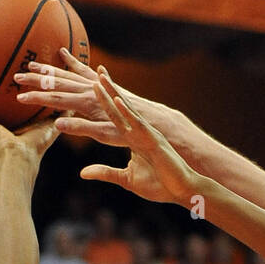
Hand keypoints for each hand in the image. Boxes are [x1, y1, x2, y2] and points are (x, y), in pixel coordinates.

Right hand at [16, 50, 131, 145]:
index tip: (19, 98)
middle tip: (16, 76)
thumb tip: (56, 124)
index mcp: (87, 103)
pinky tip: (64, 53)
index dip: (36, 99)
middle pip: (57, 82)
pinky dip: (73, 62)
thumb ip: (80, 128)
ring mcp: (96, 85)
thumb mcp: (104, 135)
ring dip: (49, 69)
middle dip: (36, 79)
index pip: (55, 100)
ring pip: (67, 74)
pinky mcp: (104, 84)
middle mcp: (90, 90)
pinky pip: (84, 71)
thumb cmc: (129, 132)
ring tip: (32, 63)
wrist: (151, 120)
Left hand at [78, 70, 200, 206]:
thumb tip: (82, 173)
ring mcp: (147, 134)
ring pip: (126, 110)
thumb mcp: (126, 180)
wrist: (182, 190)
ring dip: (113, 94)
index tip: (90, 86)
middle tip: (93, 73)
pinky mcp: (154, 140)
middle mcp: (138, 132)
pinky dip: (128, 112)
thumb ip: (104, 173)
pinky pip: (139, 124)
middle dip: (106, 90)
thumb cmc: (159, 186)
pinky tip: (118, 100)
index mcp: (132, 139)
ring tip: (100, 79)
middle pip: (118, 108)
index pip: (114, 117)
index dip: (103, 102)